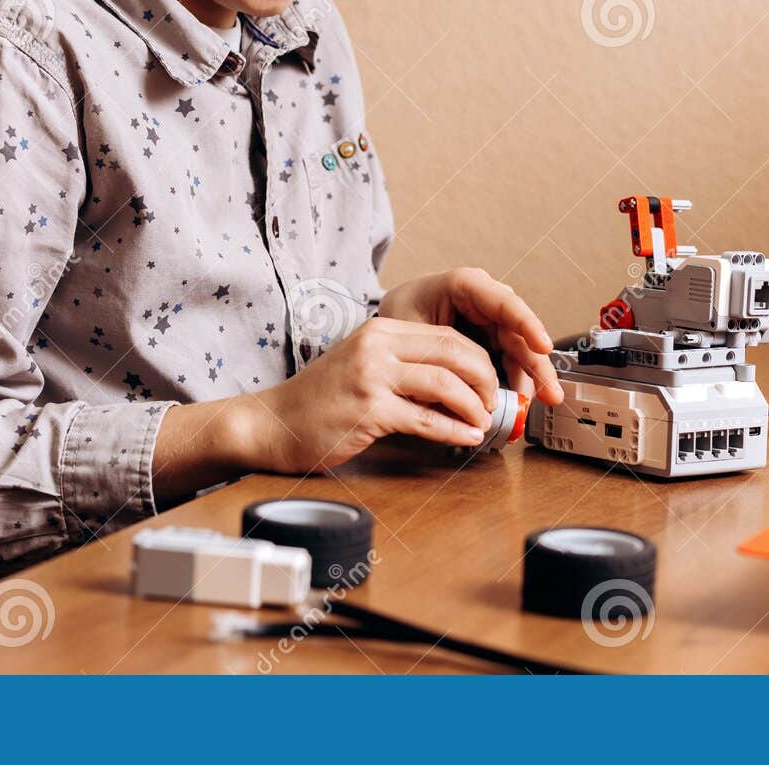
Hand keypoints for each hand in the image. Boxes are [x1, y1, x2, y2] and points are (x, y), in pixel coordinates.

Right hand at [244, 317, 502, 472]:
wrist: (274, 423)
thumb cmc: (320, 400)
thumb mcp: (363, 366)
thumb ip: (404, 365)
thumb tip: (457, 382)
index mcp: (380, 330)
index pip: (445, 336)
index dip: (478, 359)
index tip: (491, 381)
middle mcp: (377, 347)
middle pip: (453, 353)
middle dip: (484, 379)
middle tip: (495, 401)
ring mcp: (372, 377)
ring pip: (444, 383)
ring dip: (473, 406)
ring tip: (484, 421)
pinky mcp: (369, 411)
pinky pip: (426, 419)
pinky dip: (454, 430)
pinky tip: (467, 438)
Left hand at [378, 267, 562, 405]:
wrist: (391, 322)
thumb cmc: (399, 315)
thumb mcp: (409, 329)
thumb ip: (434, 353)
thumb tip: (456, 393)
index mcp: (464, 285)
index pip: (503, 302)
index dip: (527, 324)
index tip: (543, 346)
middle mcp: (484, 299)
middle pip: (518, 329)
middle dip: (536, 361)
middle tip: (550, 390)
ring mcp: (489, 318)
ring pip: (518, 346)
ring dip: (530, 374)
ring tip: (537, 400)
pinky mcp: (489, 336)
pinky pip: (509, 356)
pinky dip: (516, 377)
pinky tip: (521, 396)